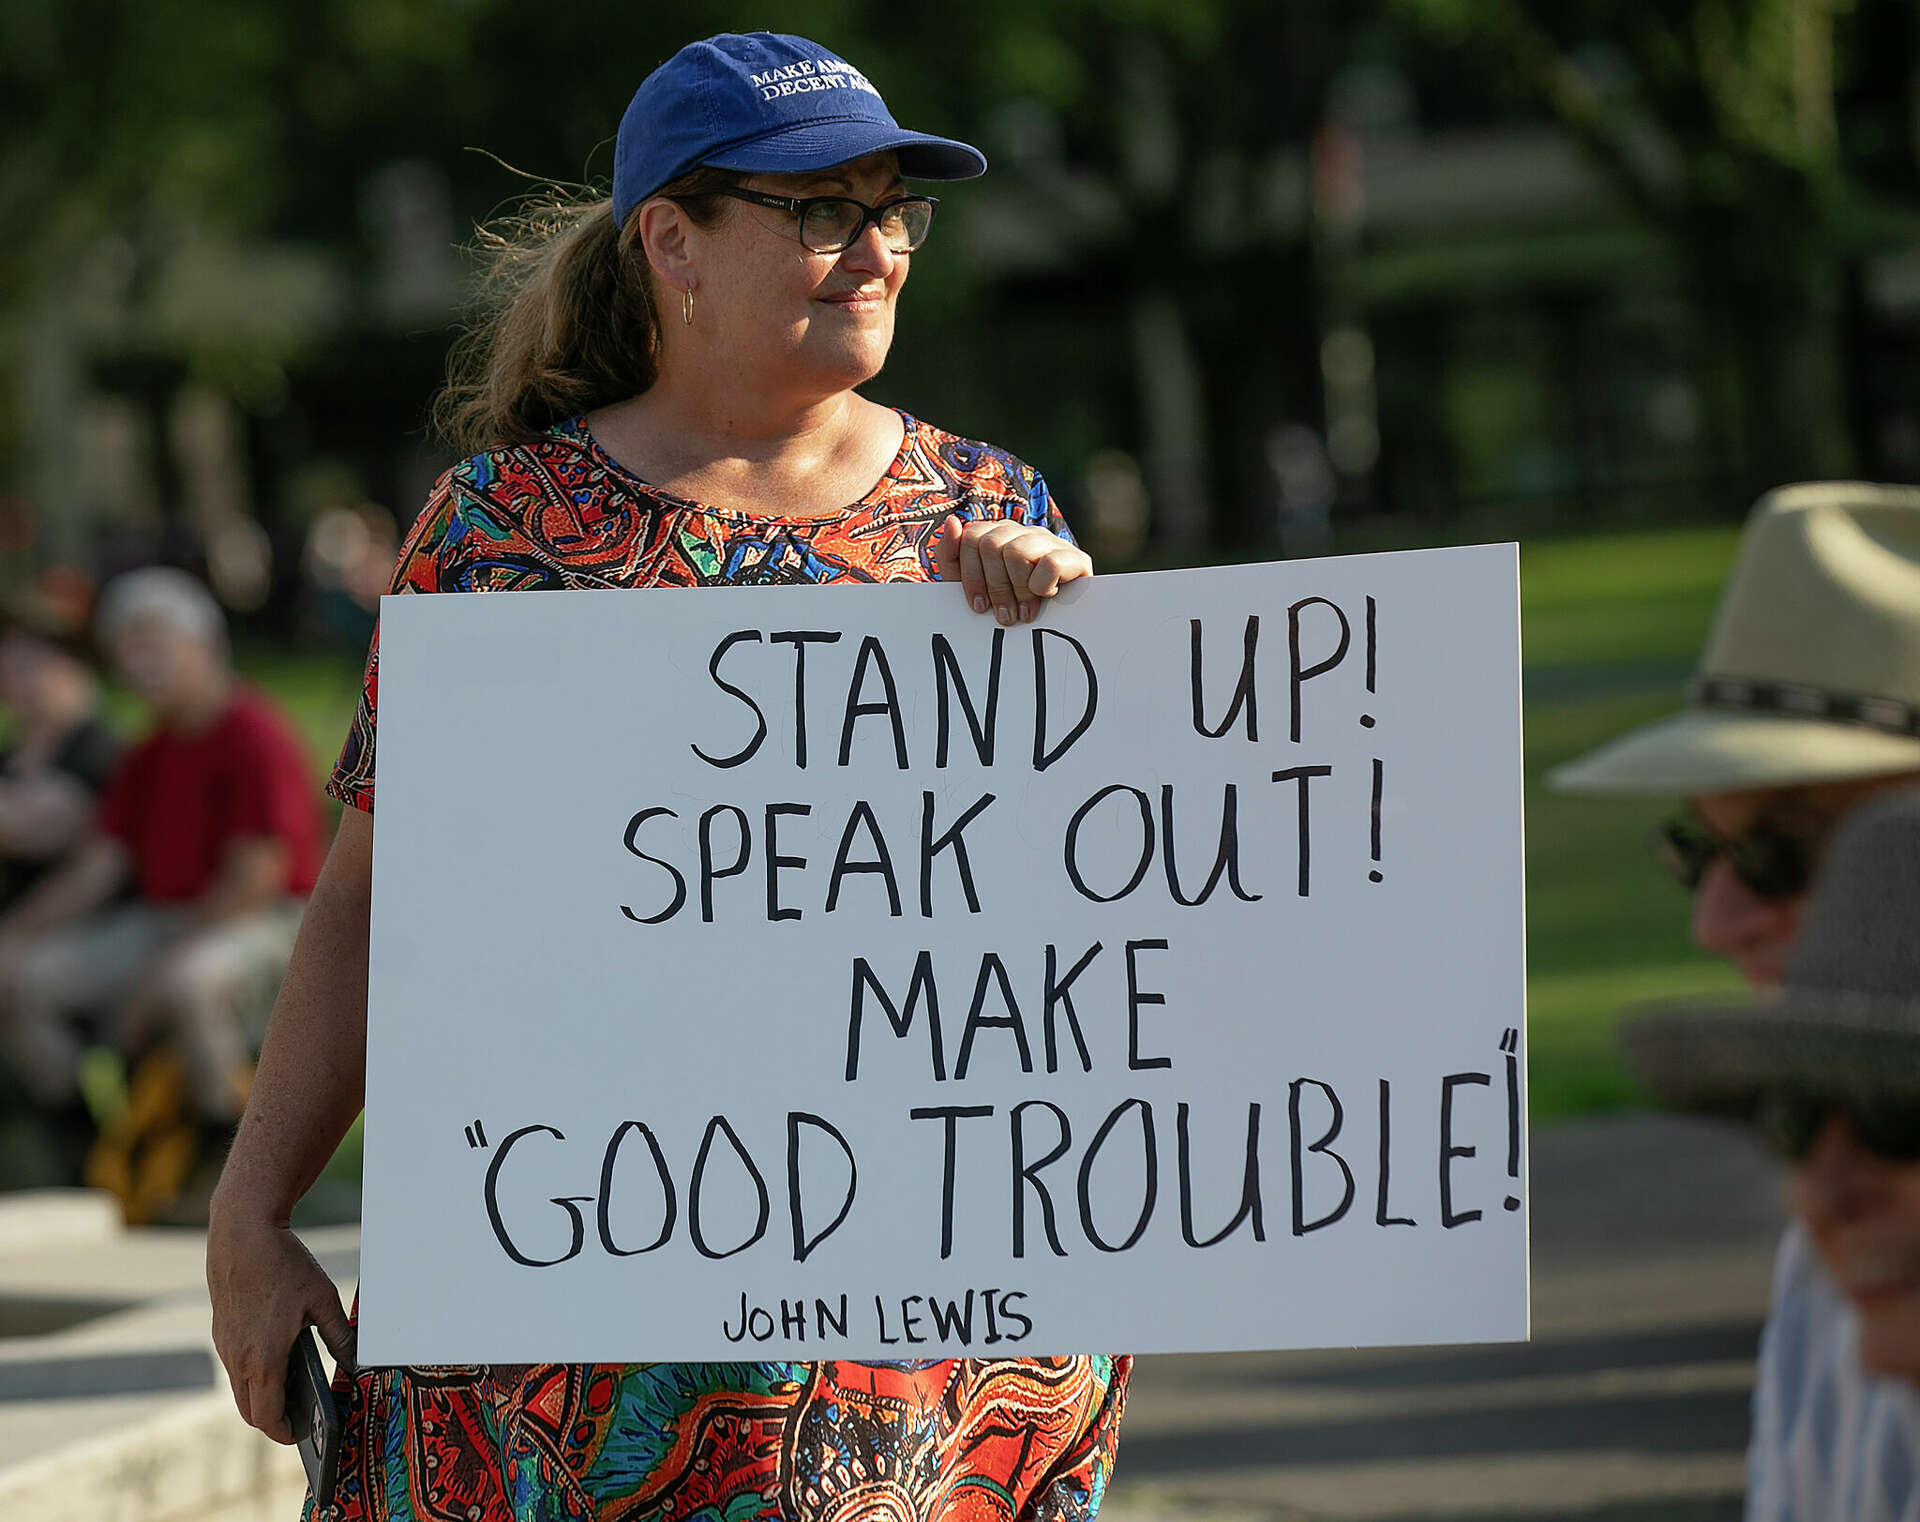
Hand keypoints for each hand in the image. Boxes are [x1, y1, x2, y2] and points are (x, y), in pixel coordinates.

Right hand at [207, 1211, 353, 1442]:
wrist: (243, 1235)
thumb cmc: (284, 1265)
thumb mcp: (322, 1300)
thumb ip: (340, 1337)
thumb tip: (356, 1362)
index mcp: (263, 1359)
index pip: (267, 1416)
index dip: (284, 1432)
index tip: (301, 1436)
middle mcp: (237, 1359)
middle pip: (249, 1411)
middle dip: (272, 1421)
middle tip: (299, 1420)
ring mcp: (225, 1346)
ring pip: (239, 1390)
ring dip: (261, 1398)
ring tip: (292, 1392)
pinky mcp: (221, 1332)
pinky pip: (234, 1368)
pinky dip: (251, 1376)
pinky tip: (276, 1360)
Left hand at [932, 515, 1093, 625]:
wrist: (1057, 628)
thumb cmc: (1009, 605)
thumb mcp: (972, 587)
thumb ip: (951, 556)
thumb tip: (952, 522)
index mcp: (998, 534)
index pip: (972, 539)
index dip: (971, 577)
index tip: (980, 607)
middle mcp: (1023, 531)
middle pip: (991, 545)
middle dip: (995, 587)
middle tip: (1005, 615)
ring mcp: (1049, 541)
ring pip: (1017, 552)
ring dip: (1018, 590)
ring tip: (1024, 612)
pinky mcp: (1075, 558)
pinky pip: (1049, 564)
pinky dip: (1043, 586)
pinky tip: (1046, 597)